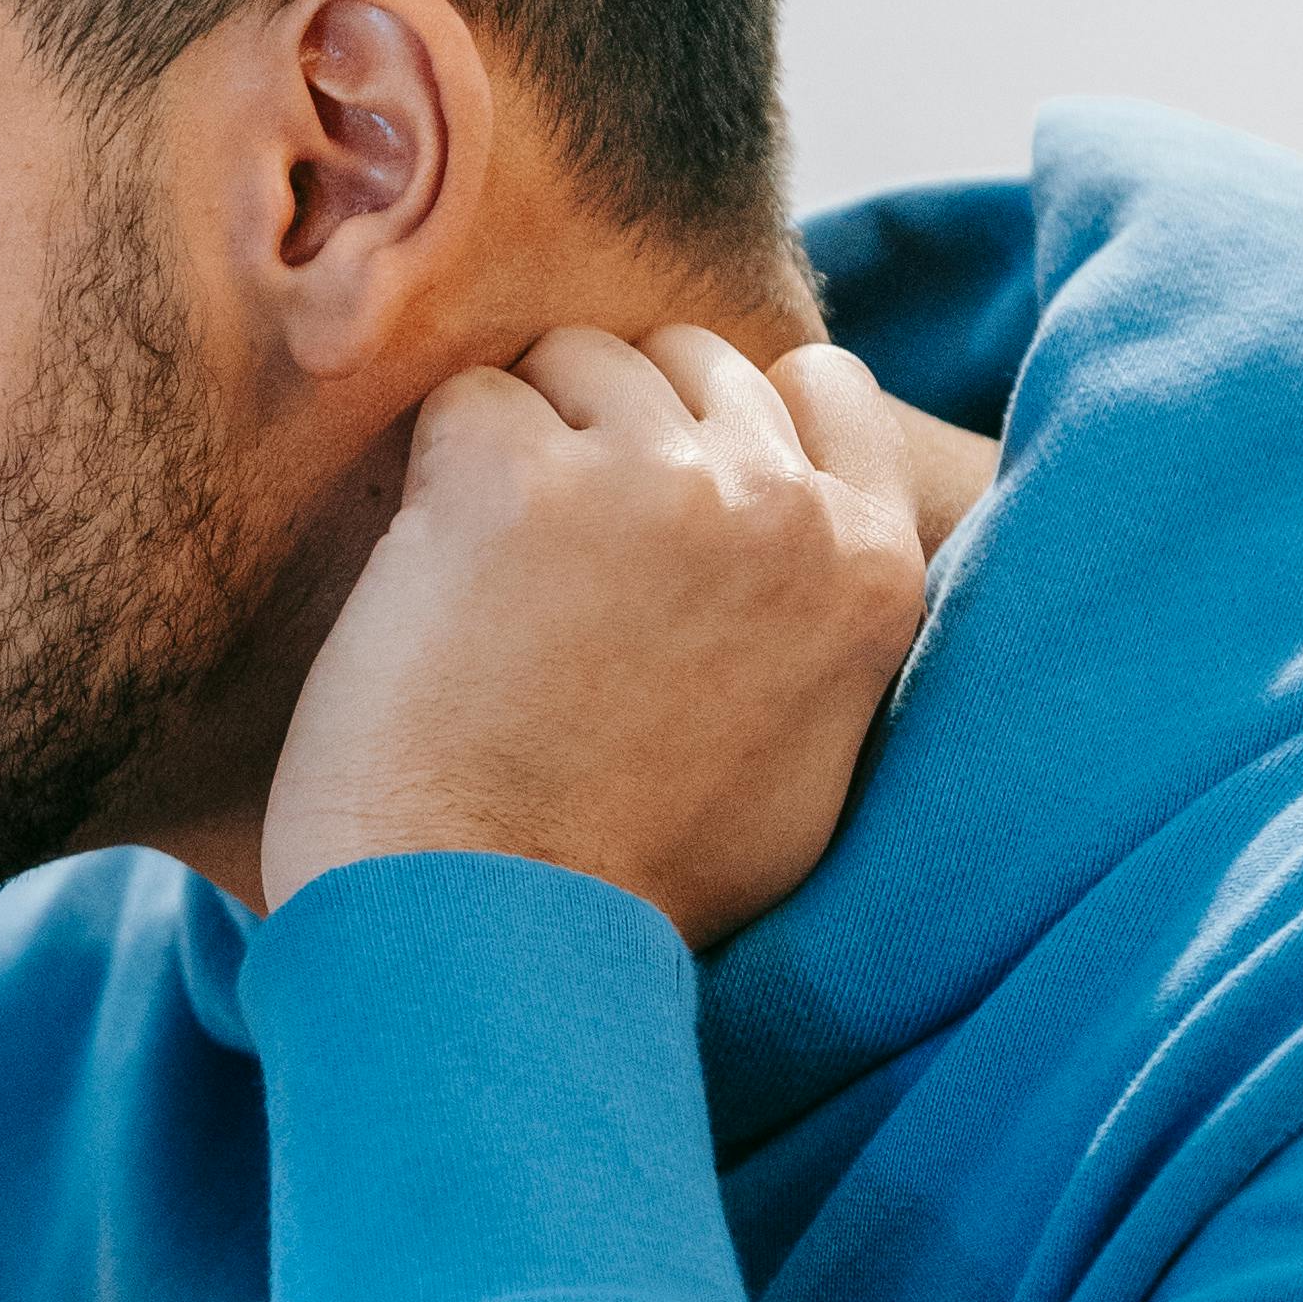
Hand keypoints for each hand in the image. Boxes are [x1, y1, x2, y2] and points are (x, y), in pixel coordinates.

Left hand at [261, 327, 933, 947]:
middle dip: (612, 428)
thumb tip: (822, 549)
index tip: (656, 496)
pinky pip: (464, 401)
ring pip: (574, 360)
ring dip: (520, 445)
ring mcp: (650, 479)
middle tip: (550, 567)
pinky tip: (431, 591)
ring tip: (491, 591)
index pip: (820, 384)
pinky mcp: (513, 477)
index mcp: (871, 570)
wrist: (499, 941)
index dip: (721, 420)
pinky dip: (431, 478)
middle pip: (687, 361)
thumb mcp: (809, 765)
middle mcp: (779, 504)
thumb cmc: (634, 883)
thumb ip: (825, 633)